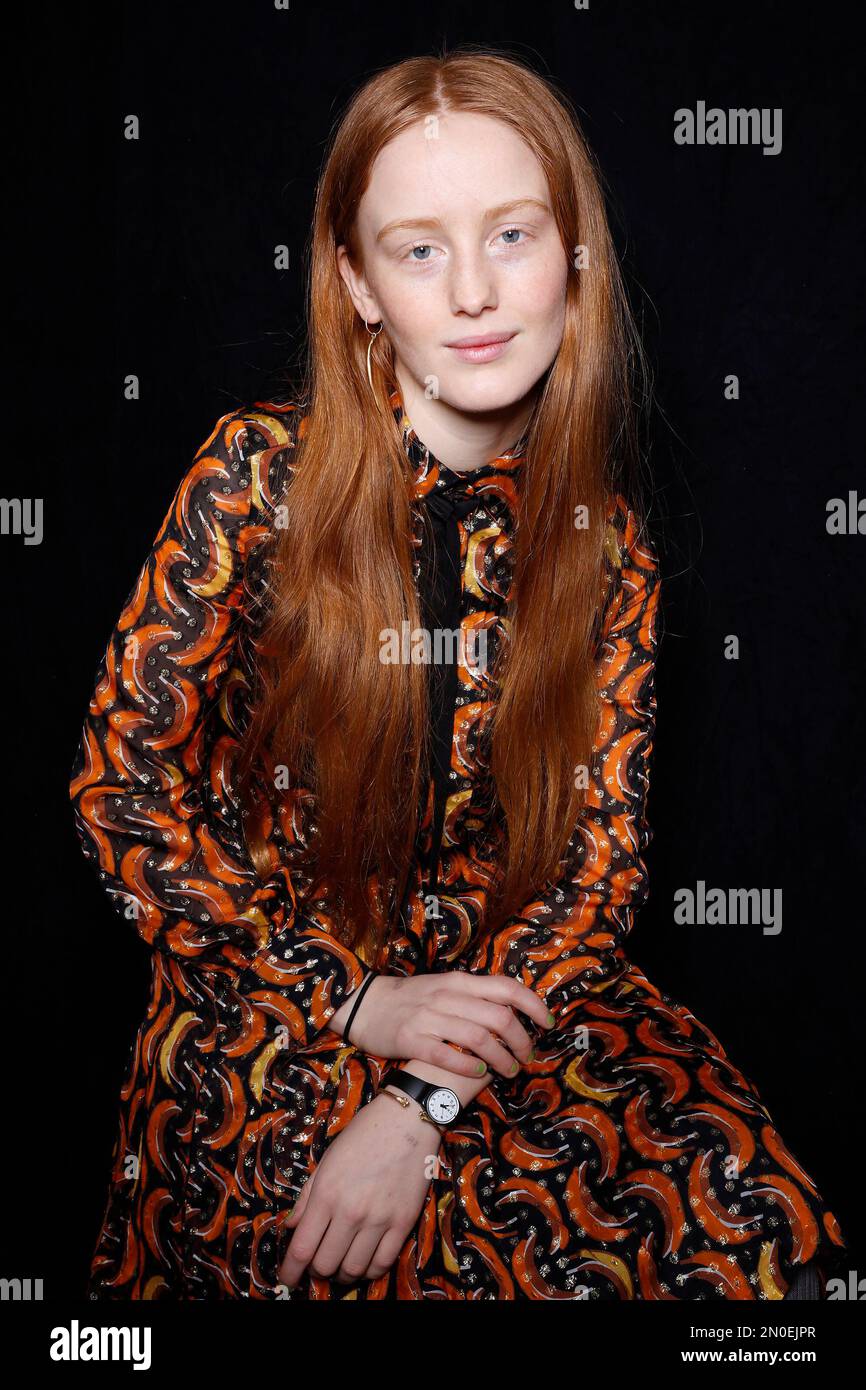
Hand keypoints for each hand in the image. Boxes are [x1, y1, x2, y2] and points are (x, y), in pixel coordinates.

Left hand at [276, 1090, 440, 1288]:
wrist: (407, 1120)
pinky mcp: (403, 1223)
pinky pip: (382, 1264)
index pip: (302, 1249)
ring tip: (340, 1265)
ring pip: (353, 1270)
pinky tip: (363, 1263)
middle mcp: (350, 1212)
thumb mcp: (326, 1160)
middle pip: (325, 1265)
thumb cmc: (363, 1135)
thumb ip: (306, 1197)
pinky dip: (369, 1272)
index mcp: (326, 1194)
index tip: (286, 1279)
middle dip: (316, 1271)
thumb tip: (291, 1227)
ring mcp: (379, 1220)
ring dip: (342, 1275)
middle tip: (317, 1264)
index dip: (290, 1271)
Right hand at [333, 969, 552, 1079]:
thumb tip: (512, 1010)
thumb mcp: (445, 986)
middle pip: (499, 1018)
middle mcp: (448, 997)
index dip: (533, 1006)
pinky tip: (479, 1075)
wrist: (366, 1005)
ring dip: (502, 1060)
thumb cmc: (412, 998)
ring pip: (479, 1040)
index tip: (548, 1023)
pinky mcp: (411, 1040)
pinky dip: (469, 1067)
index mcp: (460, 981)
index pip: (507, 988)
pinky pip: (447, 1056)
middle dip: (521, 1041)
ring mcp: (429, 1018)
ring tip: (509, 1071)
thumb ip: (475, 996)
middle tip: (527, 1056)